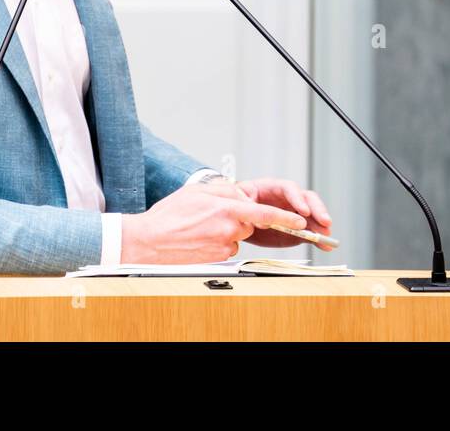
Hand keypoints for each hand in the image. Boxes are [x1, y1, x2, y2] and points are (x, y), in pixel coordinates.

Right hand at [119, 182, 307, 263]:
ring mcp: (223, 246)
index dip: (285, 217)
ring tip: (200, 229)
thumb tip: (241, 194)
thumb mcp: (197, 191)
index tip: (301, 220)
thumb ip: (224, 190)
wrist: (148, 242)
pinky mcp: (217, 259)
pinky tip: (200, 241)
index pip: (264, 213)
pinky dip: (218, 244)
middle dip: (238, 219)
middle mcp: (228, 228)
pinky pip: (227, 249)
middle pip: (248, 223)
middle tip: (213, 216)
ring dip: (226, 232)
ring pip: (237, 236)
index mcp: (225, 208)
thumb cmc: (168, 216)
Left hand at [232, 177, 334, 250]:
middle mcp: (286, 198)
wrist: (235, 219)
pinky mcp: (295, 227)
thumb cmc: (236, 205)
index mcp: (271, 187)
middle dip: (317, 210)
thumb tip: (259, 218)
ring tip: (326, 236)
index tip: (304, 211)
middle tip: (324, 222)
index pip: (288, 188)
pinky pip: (309, 231)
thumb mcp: (237, 203)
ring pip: (312, 215)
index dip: (298, 199)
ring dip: (321, 225)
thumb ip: (248, 208)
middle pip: (306, 199)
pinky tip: (324, 245)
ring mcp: (292, 212)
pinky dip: (317, 238)